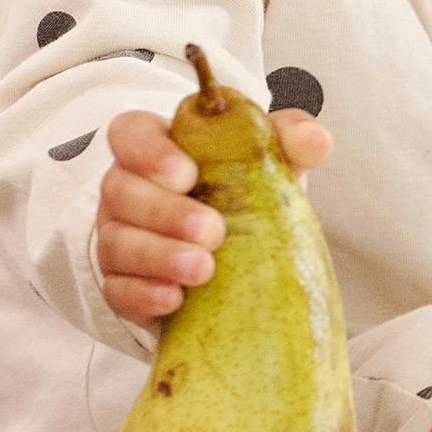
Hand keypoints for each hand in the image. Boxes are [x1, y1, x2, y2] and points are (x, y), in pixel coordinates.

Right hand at [96, 97, 330, 325]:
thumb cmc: (245, 195)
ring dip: (158, 256)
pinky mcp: (120, 284)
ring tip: (203, 269)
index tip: (188, 174)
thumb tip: (315, 140)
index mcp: (156, 148)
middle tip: (213, 231)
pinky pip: (116, 289)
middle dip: (165, 212)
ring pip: (116, 242)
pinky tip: (174, 300)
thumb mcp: (271, 161)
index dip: (150, 152)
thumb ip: (290, 139)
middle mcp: (127, 189)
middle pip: (121, 190)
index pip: (131, 132)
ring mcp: (116, 237)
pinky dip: (143, 295)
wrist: (237, 258)